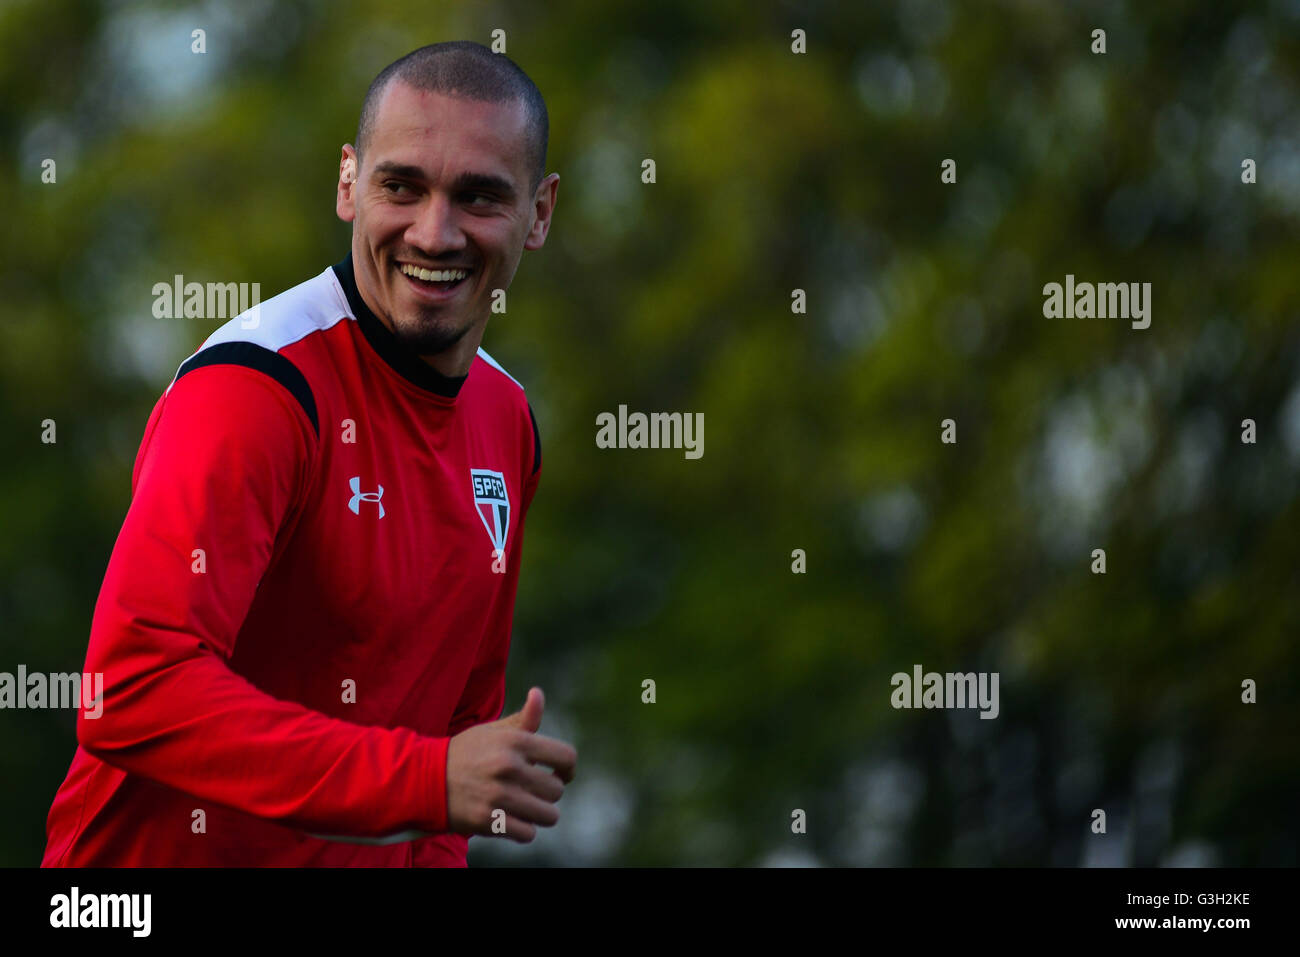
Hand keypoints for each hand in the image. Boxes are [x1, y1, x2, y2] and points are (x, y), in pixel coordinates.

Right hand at [446, 687, 576, 842]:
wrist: (424, 780)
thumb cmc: (465, 753)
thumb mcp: (492, 731)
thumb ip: (523, 719)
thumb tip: (538, 694)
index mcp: (514, 741)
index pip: (566, 757)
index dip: (568, 768)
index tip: (559, 773)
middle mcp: (509, 767)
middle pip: (557, 790)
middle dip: (549, 792)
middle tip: (533, 790)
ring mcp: (499, 796)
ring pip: (548, 815)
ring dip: (539, 813)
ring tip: (526, 806)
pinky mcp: (489, 822)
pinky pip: (528, 833)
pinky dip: (523, 830)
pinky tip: (512, 819)